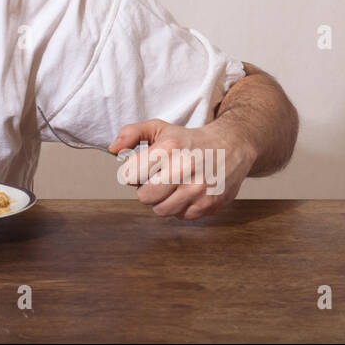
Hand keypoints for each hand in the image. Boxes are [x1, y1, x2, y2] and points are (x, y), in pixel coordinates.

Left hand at [107, 119, 254, 219]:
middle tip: (157, 178)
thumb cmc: (190, 140)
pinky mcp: (209, 205)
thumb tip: (113, 149)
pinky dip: (180, 206)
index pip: (130, 176)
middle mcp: (184, 170)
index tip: (142, 169)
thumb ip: (132, 133)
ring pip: (161, 210)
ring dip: (162, 200)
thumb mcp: (159, 128)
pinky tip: (187, 191)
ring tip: (172, 185)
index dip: (132, 174)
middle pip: (144, 197)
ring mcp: (198, 190)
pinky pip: (180, 216)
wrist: (231, 147)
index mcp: (168, 150)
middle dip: (146, 189)